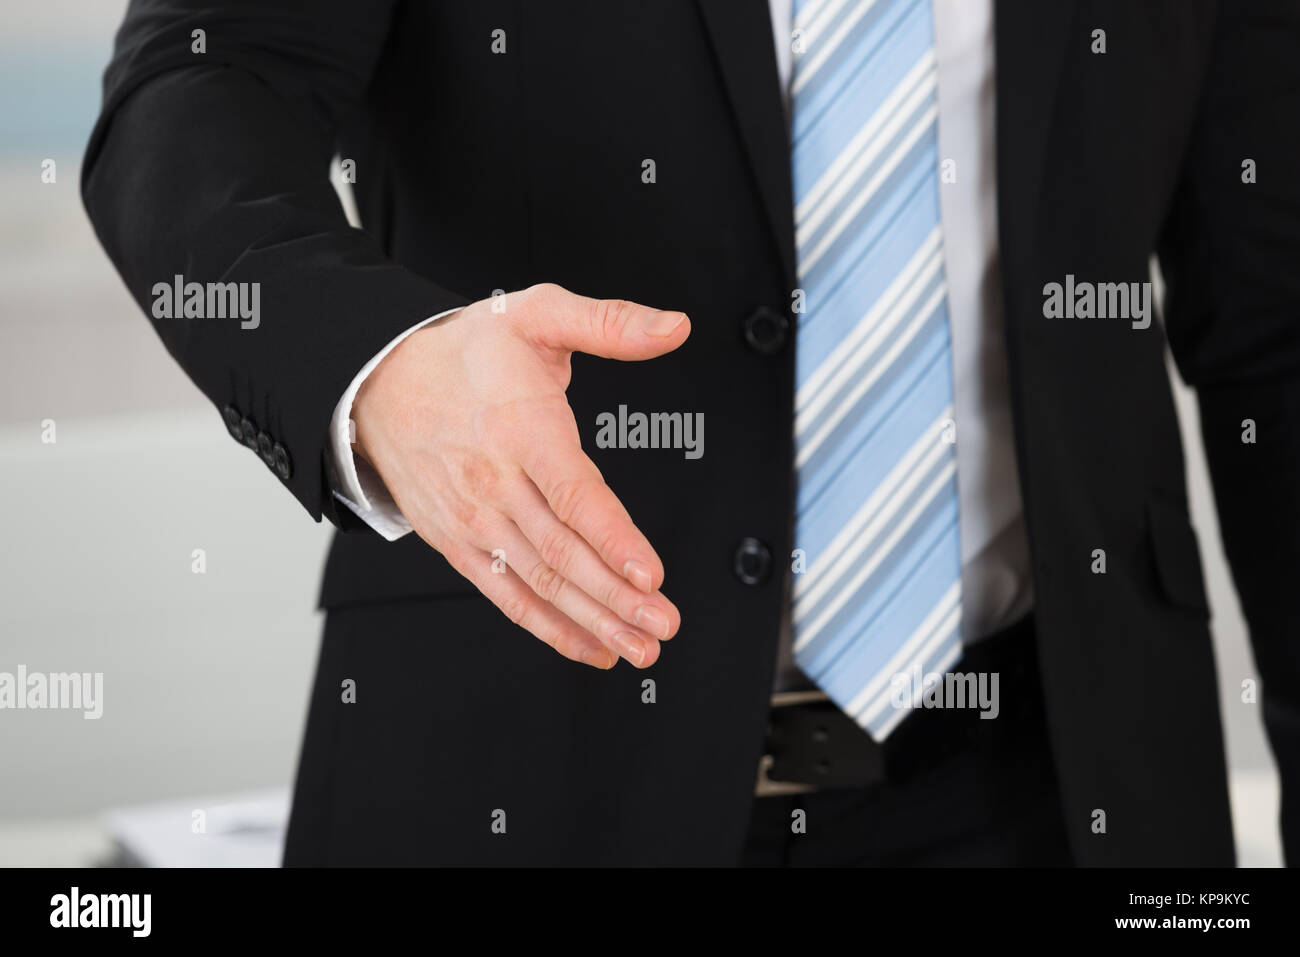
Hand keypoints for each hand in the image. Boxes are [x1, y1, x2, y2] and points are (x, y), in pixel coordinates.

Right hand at [351, 283, 689, 668]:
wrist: (379, 380)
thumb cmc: (464, 353)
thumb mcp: (536, 314)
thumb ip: (610, 323)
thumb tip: (673, 327)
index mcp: (522, 429)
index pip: (573, 494)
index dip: (613, 538)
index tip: (651, 573)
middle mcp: (495, 482)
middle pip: (561, 551)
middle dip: (617, 596)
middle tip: (663, 624)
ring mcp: (474, 519)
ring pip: (539, 581)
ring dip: (592, 620)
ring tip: (638, 646)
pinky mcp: (458, 543)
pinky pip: (507, 595)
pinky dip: (550, 627)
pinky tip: (590, 646)